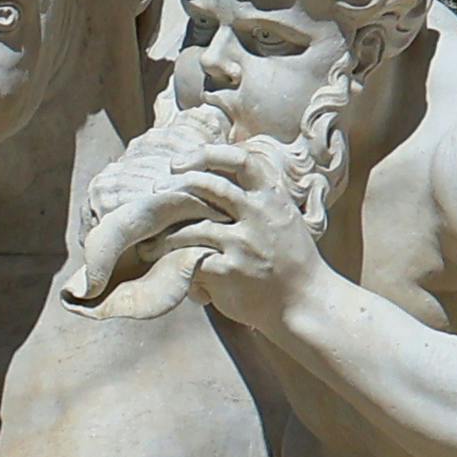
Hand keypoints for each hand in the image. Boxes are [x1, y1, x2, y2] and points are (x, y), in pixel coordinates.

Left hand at [166, 133, 324, 323]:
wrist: (306, 302)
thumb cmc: (289, 258)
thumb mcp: (282, 217)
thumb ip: (254, 196)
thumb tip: (211, 170)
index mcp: (272, 198)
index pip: (240, 160)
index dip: (206, 154)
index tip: (179, 162)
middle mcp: (259, 216)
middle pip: (209, 187)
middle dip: (175, 187)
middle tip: (154, 191)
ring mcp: (244, 244)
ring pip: (192, 228)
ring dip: (165, 235)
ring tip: (149, 242)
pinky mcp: (230, 271)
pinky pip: (191, 260)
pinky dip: (176, 263)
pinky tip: (166, 267)